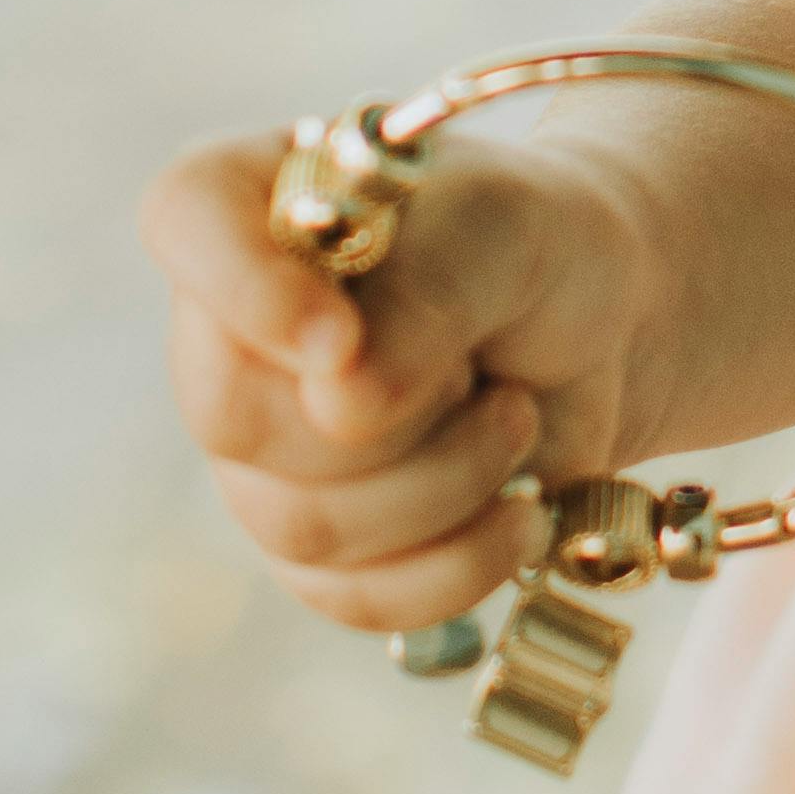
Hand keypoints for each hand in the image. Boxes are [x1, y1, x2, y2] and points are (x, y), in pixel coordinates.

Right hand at [139, 124, 663, 639]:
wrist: (609, 326)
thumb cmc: (539, 244)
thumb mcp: (505, 231)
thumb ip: (422, 294)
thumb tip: (339, 405)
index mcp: (255, 198)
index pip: (185, 218)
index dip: (246, 290)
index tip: (341, 336)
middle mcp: (231, 324)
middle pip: (237, 417)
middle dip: (397, 419)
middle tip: (484, 369)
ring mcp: (263, 444)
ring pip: (303, 525)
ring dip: (447, 486)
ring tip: (518, 416)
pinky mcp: (317, 540)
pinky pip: (349, 595)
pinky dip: (456, 565)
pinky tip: (520, 512)